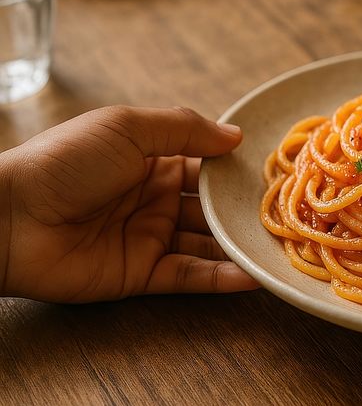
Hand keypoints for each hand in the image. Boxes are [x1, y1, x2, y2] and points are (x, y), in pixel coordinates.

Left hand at [0, 106, 258, 301]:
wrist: (8, 218)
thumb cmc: (65, 161)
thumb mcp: (127, 128)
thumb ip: (184, 128)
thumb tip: (236, 136)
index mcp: (150, 158)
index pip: (205, 164)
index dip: (236, 168)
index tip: (276, 171)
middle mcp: (154, 197)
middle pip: (211, 205)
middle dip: (245, 209)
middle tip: (288, 211)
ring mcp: (149, 236)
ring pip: (207, 241)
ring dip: (240, 244)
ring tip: (280, 245)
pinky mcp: (140, 273)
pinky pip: (189, 275)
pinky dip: (222, 277)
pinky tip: (254, 274)